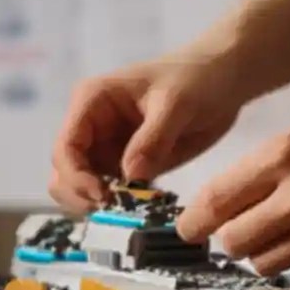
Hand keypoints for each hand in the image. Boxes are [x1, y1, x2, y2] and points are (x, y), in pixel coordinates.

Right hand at [48, 44, 247, 212]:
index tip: (103, 196)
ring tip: (130, 211)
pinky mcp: (128, 166)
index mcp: (91, 102)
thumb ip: (152, 139)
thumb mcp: (177, 103)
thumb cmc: (197, 77)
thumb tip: (131, 176)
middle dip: (82, 196)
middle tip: (115, 211)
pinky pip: (114, 194)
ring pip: (82, 188)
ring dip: (99, 205)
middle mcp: (91, 127)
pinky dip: (122, 207)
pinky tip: (145, 208)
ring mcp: (107, 149)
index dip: (76, 177)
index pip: (65, 147)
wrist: (223, 78)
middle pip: (65, 173)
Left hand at [175, 84, 289, 280]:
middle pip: (234, 243)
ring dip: (272, 252)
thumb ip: (272, 168)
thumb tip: (230, 201)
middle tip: (244, 231)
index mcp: (284, 155)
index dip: (195, 221)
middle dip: (233, 239)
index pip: (214, 202)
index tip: (189, 229)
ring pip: (269, 264)